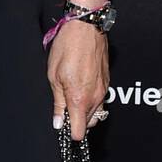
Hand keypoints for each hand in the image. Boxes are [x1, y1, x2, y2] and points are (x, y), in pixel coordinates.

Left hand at [47, 20, 108, 140]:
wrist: (86, 28)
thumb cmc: (68, 47)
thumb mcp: (54, 76)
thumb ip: (58, 102)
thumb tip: (58, 122)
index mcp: (80, 99)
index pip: (80, 131)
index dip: (69, 133)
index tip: (62, 128)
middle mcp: (95, 98)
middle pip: (88, 124)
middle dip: (76, 121)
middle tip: (63, 108)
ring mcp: (103, 90)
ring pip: (95, 113)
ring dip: (83, 111)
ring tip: (70, 95)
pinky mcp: (107, 82)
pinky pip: (100, 100)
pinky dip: (90, 100)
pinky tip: (79, 86)